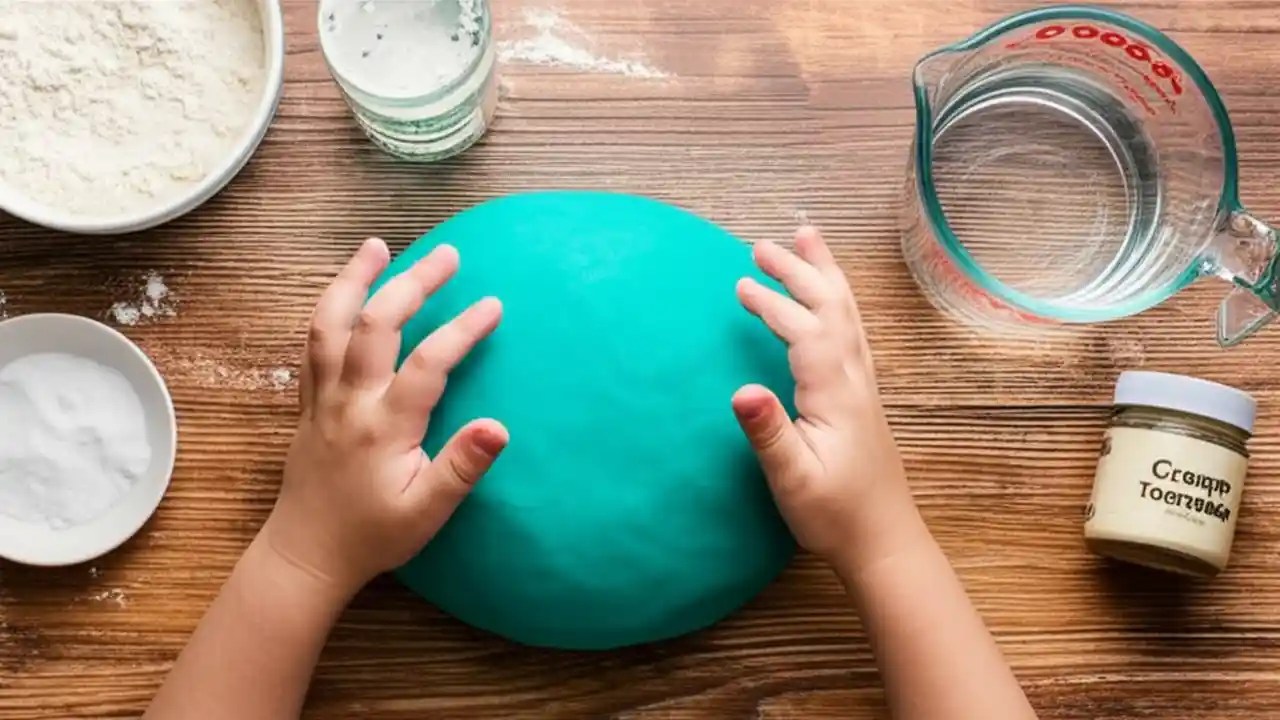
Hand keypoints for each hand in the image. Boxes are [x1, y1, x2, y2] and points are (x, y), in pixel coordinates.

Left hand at [263, 237, 507, 595]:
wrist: (307, 555)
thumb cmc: (374, 535)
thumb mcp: (427, 512)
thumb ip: (462, 467)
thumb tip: (498, 427)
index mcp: (382, 427)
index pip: (426, 365)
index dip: (461, 331)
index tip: (492, 306)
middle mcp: (347, 402)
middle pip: (375, 325)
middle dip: (413, 283)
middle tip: (448, 254)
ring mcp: (321, 398)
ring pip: (330, 324)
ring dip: (355, 280)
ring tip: (377, 246)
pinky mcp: (307, 402)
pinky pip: (313, 341)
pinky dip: (329, 306)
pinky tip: (346, 290)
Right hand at [732, 227, 913, 569]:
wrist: (884, 543)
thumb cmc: (835, 517)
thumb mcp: (793, 481)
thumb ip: (768, 434)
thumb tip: (741, 390)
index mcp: (836, 396)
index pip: (806, 333)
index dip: (775, 305)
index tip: (742, 285)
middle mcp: (855, 382)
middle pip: (832, 309)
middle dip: (799, 272)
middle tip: (762, 245)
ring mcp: (863, 387)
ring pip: (847, 315)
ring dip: (825, 274)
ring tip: (807, 238)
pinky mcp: (861, 397)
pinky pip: (850, 331)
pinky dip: (836, 300)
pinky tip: (827, 297)